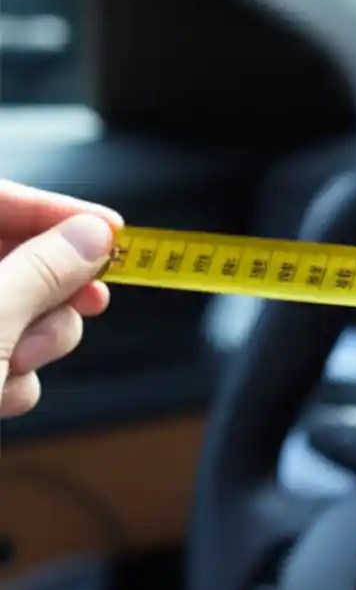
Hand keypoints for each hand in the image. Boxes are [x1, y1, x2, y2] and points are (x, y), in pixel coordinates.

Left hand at [0, 180, 122, 418]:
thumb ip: (42, 270)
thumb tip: (91, 235)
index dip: (55, 209)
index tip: (112, 230)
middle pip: (15, 257)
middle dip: (52, 291)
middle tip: (89, 301)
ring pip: (17, 311)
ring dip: (36, 345)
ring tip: (14, 367)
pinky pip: (3, 357)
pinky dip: (12, 379)